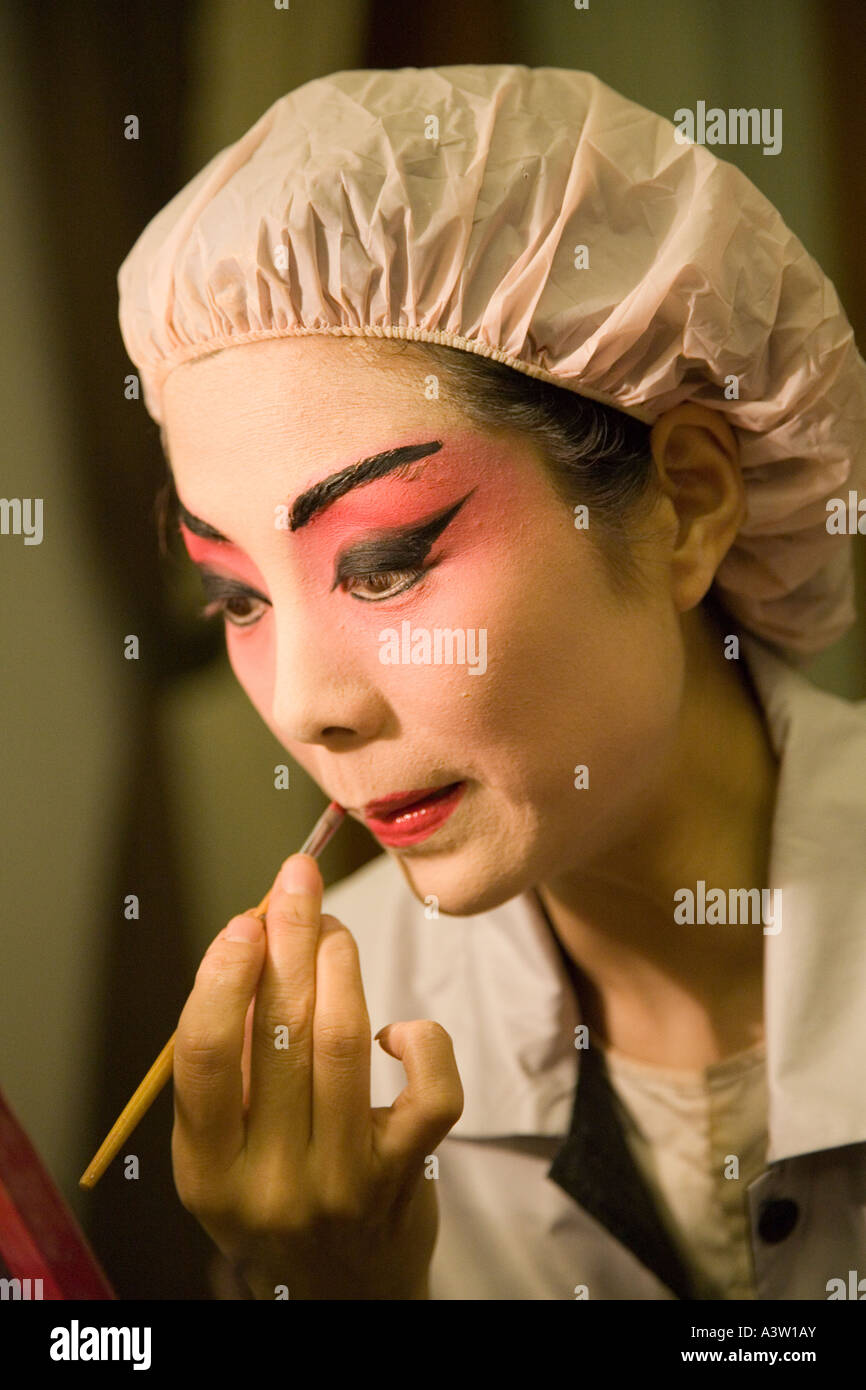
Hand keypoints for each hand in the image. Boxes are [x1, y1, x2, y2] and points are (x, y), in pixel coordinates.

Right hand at [172, 852, 463, 1298]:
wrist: (338, 1294)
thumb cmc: (272, 1192)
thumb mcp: (223, 1149)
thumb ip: (231, 1064)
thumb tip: (257, 942)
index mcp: (207, 1166)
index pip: (204, 1058)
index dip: (222, 979)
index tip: (243, 920)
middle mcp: (269, 1179)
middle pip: (283, 1031)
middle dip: (291, 939)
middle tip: (299, 882)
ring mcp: (341, 1183)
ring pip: (346, 1044)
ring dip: (343, 967)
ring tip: (335, 931)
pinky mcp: (404, 1178)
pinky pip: (428, 1092)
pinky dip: (421, 1041)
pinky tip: (399, 1033)